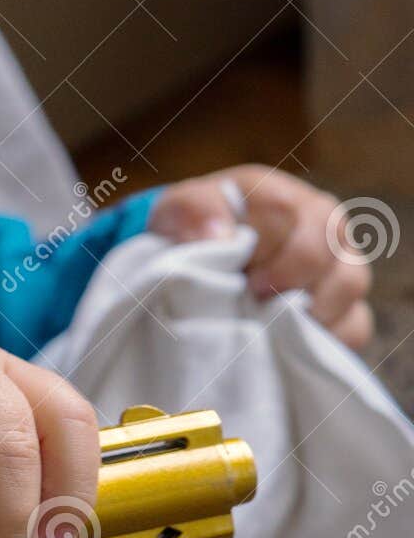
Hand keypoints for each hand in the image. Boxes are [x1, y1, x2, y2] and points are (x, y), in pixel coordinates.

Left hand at [148, 165, 373, 348]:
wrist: (201, 260)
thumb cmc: (195, 231)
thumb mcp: (180, 211)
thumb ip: (195, 212)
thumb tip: (220, 236)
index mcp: (280, 197)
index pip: (285, 211)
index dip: (264, 245)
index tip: (242, 273)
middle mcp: (321, 224)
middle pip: (323, 249)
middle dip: (286, 277)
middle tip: (254, 297)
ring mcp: (339, 263)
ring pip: (349, 282)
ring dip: (309, 307)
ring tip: (271, 320)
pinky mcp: (345, 303)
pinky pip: (356, 323)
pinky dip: (327, 337)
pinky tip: (293, 340)